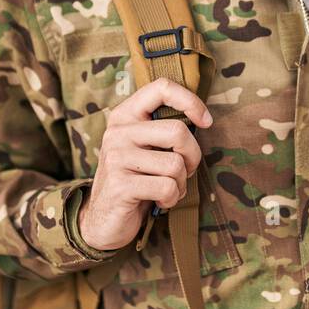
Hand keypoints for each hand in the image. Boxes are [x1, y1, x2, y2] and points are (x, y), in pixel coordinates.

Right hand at [77, 77, 212, 250]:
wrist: (102, 220)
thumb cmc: (136, 179)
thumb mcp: (145, 147)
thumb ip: (164, 130)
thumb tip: (203, 119)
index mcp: (125, 115)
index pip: (161, 88)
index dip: (191, 102)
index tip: (205, 122)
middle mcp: (118, 131)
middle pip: (177, 131)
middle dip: (193, 157)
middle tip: (185, 171)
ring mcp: (117, 157)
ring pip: (175, 164)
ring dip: (181, 183)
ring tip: (167, 189)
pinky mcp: (121, 185)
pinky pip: (167, 187)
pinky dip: (172, 199)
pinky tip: (159, 202)